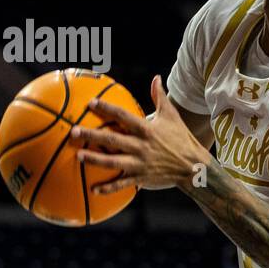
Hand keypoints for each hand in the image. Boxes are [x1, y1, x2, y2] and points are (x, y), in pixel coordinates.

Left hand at [74, 76, 209, 193]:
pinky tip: (94, 190)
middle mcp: (141, 146)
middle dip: (92, 136)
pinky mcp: (141, 178)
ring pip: (114, 162)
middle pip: (113, 140)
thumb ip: (160, 97)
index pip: (124, 117)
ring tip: (78, 156)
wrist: (194, 166)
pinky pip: (122, 184)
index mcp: (147, 130)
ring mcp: (140, 163)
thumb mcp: (172, 116)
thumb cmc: (181, 139)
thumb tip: (156, 78)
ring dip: (95, 160)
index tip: (91, 103)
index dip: (107, 109)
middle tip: (74, 132)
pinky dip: (108, 188)